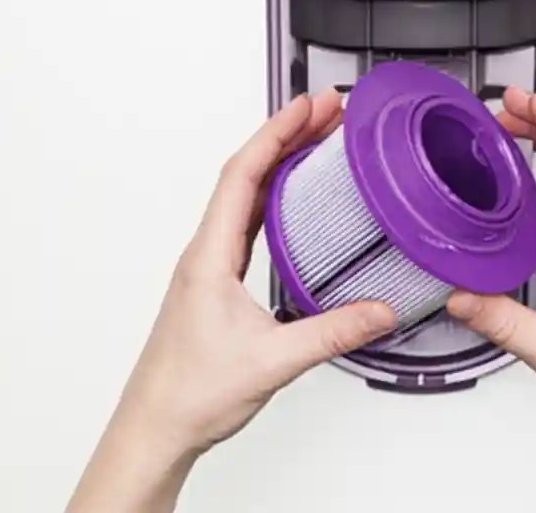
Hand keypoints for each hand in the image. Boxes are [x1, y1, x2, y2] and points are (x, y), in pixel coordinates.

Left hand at [68, 91, 396, 512]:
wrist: (155, 429)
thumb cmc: (189, 394)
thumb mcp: (273, 361)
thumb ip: (332, 333)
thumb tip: (380, 310)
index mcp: (209, 256)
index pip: (242, 175)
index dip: (276, 133)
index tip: (307, 106)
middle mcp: (205, 254)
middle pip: (246, 175)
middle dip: (286, 135)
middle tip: (327, 111)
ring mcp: (209, 268)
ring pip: (245, 198)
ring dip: (279, 163)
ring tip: (316, 140)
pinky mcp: (217, 285)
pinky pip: (247, 225)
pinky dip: (274, 199)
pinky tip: (296, 201)